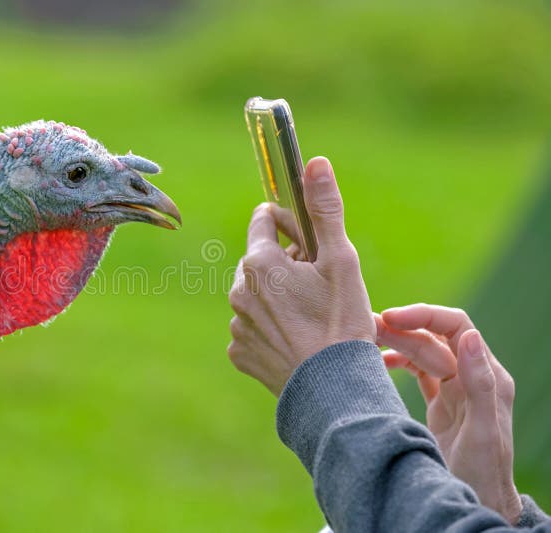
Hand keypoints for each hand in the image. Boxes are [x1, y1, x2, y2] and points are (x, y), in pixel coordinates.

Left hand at [227, 157, 374, 395]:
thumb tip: (314, 161)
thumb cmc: (341, 322)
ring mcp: (237, 324)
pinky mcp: (240, 353)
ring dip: (278, 295)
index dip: (289, 223)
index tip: (310, 239)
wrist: (333, 391)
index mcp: (259, 262)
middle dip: (285, 262)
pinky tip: (297, 338)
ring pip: (257, 294)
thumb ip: (324, 210)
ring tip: (312, 315)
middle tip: (318, 283)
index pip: (263, 219)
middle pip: (260, 259)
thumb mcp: (340, 260)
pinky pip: (253, 328)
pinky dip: (271, 327)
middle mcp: (239, 290)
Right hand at [376, 304, 521, 523]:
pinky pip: (417, 371)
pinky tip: (378, 361)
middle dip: (398, 328)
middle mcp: (471, 375)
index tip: (391, 316)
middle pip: (430, 338)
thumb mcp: (482, 430)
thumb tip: (469, 336)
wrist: (477, 502)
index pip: (455, 327)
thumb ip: (479, 384)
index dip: (423, 315)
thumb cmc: (481, 474)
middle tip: (362, 326)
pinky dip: (396, 362)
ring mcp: (454, 388)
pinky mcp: (440, 401)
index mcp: (486, 376)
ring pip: (420, 352)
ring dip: (394, 342)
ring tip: (363, 338)